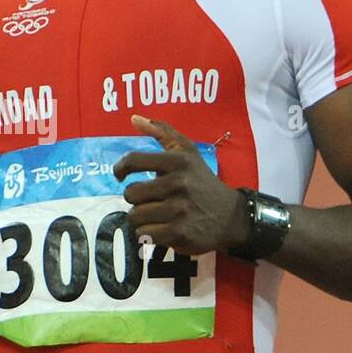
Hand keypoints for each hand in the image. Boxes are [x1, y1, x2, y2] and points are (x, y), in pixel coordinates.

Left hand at [113, 115, 248, 254]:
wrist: (231, 217)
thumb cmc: (203, 183)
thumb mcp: (189, 153)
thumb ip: (162, 132)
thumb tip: (134, 118)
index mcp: (178, 161)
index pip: (133, 160)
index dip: (120, 169)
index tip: (120, 175)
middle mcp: (178, 184)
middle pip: (131, 194)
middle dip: (137, 199)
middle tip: (151, 200)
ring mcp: (179, 210)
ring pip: (135, 216)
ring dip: (142, 218)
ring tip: (158, 215)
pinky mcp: (179, 232)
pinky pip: (144, 234)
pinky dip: (149, 234)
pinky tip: (163, 229)